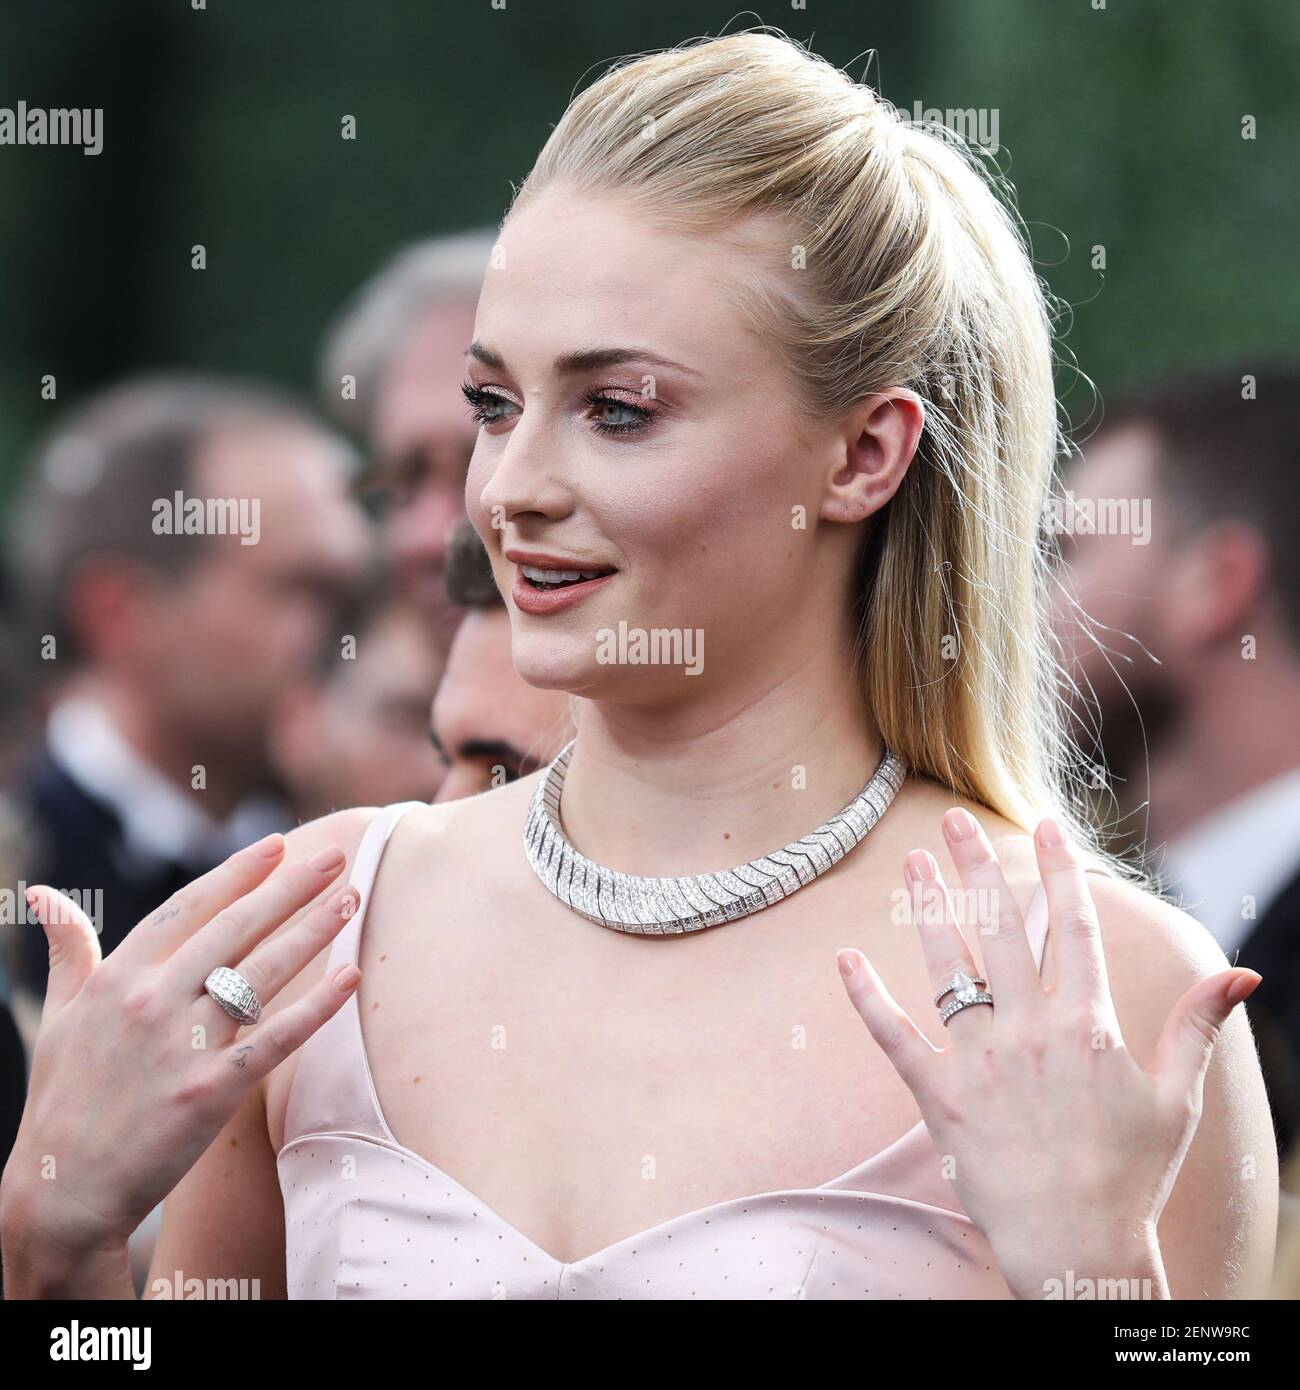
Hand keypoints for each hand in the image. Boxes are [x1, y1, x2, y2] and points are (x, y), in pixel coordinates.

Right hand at [0, 834, 361, 1290]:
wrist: (62, 1195)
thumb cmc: (64, 1101)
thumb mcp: (58, 1017)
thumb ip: (68, 951)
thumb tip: (46, 893)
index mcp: (116, 978)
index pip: (188, 908)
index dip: (236, 874)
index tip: (276, 845)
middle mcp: (149, 1001)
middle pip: (235, 929)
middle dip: (290, 887)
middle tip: (335, 857)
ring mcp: (181, 1045)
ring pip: (262, 972)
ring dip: (313, 930)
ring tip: (350, 898)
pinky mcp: (209, 1090)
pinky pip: (276, 1037)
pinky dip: (317, 1006)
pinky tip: (351, 975)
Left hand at [835, 811, 1260, 1298]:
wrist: (1078, 1250)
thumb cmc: (1131, 1174)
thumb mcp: (1175, 1097)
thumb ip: (1196, 1026)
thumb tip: (1242, 973)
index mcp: (1088, 1026)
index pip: (1074, 926)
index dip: (1058, 870)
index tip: (1044, 825)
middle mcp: (1030, 1032)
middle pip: (1001, 929)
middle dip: (976, 866)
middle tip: (952, 818)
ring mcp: (980, 1062)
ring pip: (948, 968)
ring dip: (928, 910)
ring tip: (911, 863)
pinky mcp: (939, 1097)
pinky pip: (895, 1037)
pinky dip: (867, 998)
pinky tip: (845, 959)